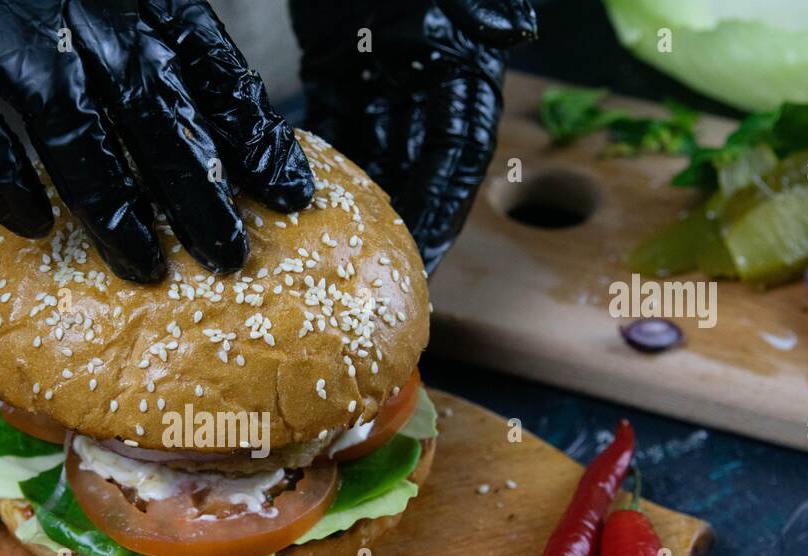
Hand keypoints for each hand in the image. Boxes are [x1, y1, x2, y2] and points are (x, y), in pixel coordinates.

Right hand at [0, 0, 314, 280]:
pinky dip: (2, 176)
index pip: (198, 54)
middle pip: (150, 94)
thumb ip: (114, 50)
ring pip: (69, 114)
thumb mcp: (53, 2)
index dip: (246, 124)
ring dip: (113, 197)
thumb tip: (182, 141)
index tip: (287, 189)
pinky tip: (33, 227)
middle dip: (198, 181)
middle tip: (232, 253)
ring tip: (147, 267)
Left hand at [290, 0, 536, 274]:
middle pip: (415, 171)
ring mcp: (380, 81)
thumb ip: (484, 5)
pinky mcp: (336, 70)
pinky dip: (318, 164)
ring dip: (356, 204)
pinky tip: (294, 201)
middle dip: (397, 225)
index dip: (443, 210)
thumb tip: (513, 29)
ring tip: (332, 255)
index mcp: (463, 71)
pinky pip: (331, 128)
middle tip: (371, 276)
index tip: (423, 257)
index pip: (459, 156)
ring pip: (372, 157)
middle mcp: (425, 86)